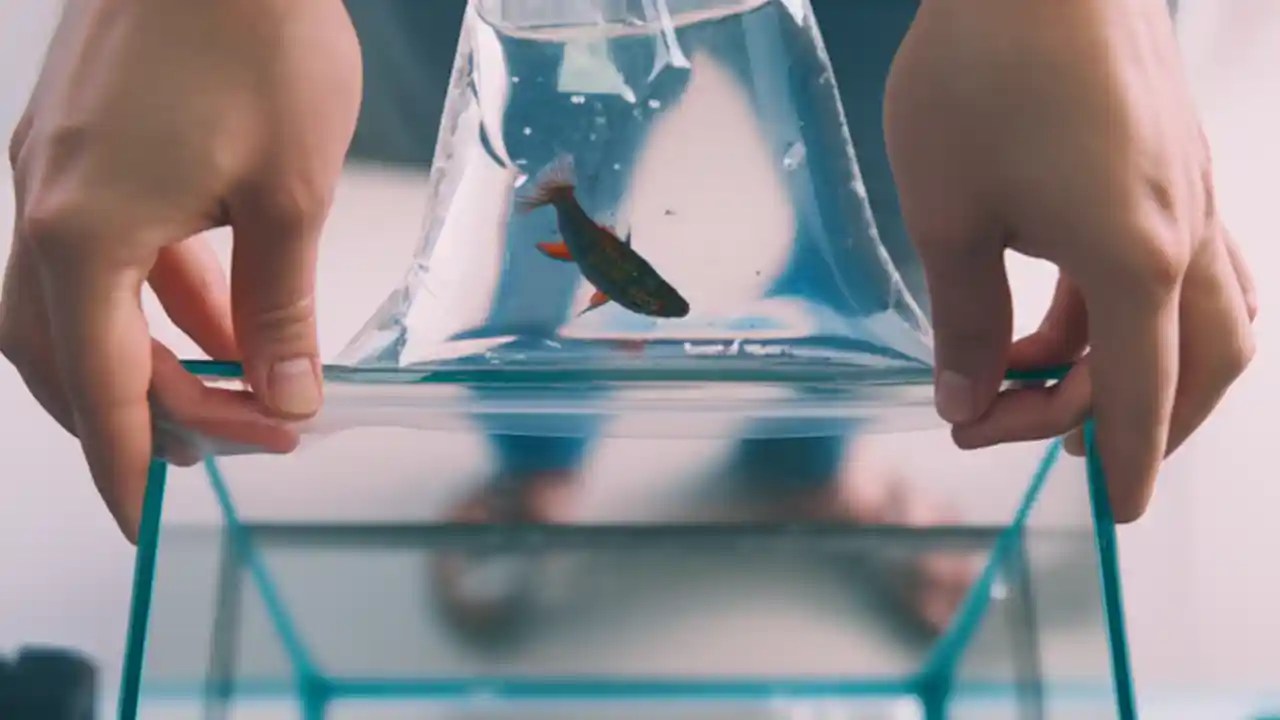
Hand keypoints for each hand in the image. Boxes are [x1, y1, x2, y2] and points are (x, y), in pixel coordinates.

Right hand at [1, 0, 362, 541]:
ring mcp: (52, 172)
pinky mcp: (78, 144)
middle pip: (72, 356)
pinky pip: (103, 251)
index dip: (127, 464)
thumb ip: (281, 307)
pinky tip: (225, 312)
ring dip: (150, 358)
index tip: (146, 521)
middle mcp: (46, 208)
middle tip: (239, 445)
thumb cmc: (259, 36)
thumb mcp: (291, 194)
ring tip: (239, 391)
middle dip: (148, 415)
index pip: (101, 388)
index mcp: (87, 234)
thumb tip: (288, 398)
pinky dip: (157, 296)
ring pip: (80, 307)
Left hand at [884, 0, 1256, 520]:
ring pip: (1201, 313)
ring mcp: (1192, 191)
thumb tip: (961, 400)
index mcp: (1135, 261)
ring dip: (1137, 361)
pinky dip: (1130, 303)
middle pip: (1199, 366)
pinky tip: (1066, 303)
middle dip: (1135, 420)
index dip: (1130, 461)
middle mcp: (1186, 233)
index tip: (1119, 512)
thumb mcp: (948, 214)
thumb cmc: (983, 74)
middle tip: (1048, 439)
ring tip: (1044, 375)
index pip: (1142, 397)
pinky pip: (1180, 259)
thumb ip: (963, 320)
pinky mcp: (1175, 159)